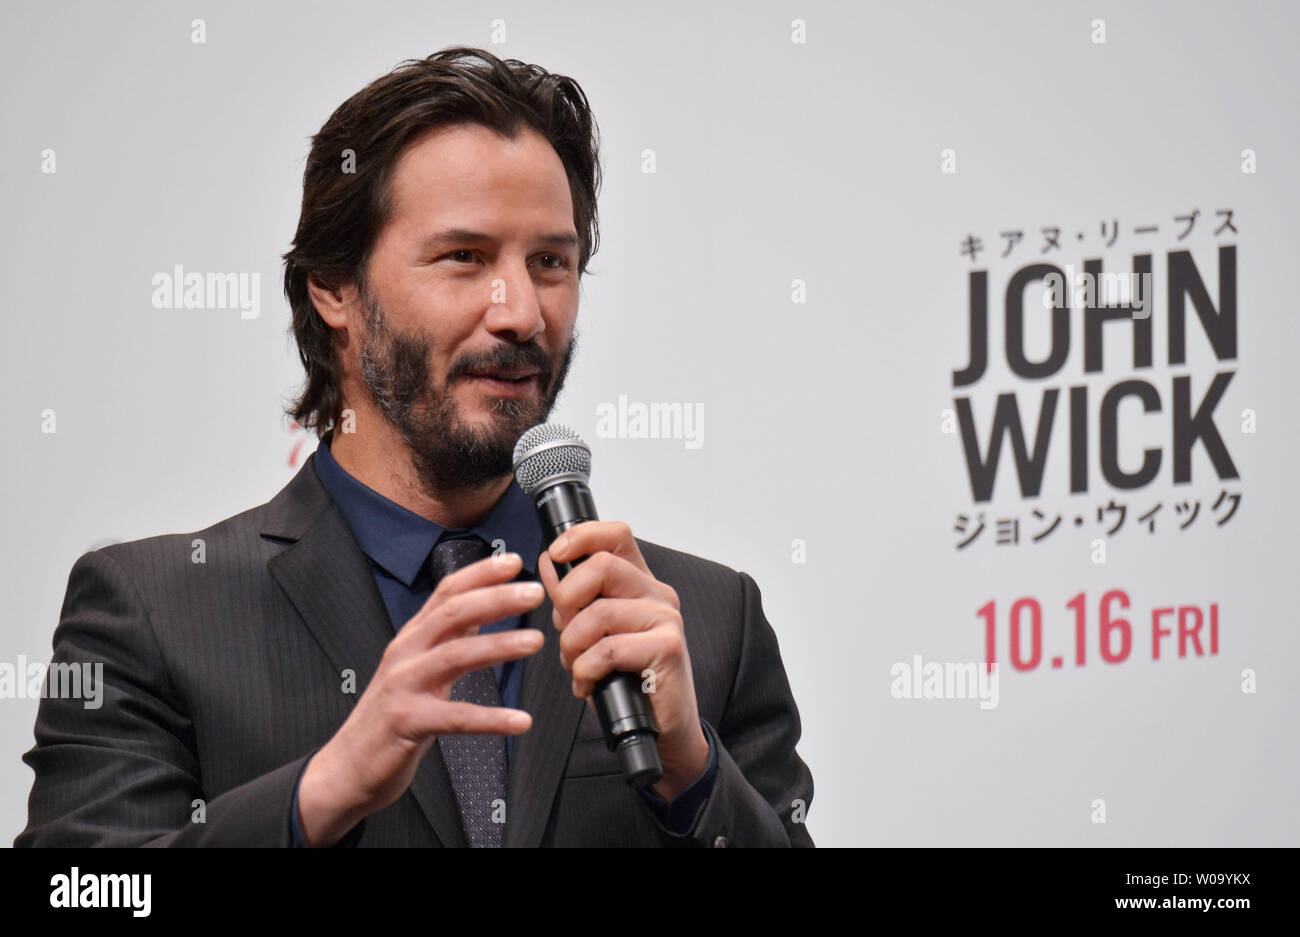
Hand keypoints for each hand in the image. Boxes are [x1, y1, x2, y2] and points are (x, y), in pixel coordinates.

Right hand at [297, 551, 545, 845]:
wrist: (348, 766)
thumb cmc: (391, 716)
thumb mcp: (419, 668)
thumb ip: (447, 639)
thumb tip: (483, 608)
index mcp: (412, 637)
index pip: (447, 592)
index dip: (481, 574)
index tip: (515, 561)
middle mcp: (405, 653)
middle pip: (452, 613)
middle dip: (496, 598)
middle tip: (535, 592)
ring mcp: (403, 685)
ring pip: (455, 655)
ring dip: (498, 645)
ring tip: (536, 641)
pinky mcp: (406, 722)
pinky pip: (455, 717)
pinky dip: (491, 718)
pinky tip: (520, 721)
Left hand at [540, 521, 708, 802]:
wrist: (662, 729)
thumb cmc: (627, 680)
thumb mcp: (593, 633)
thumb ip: (575, 599)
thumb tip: (551, 564)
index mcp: (639, 583)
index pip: (615, 535)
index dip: (581, 536)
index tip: (555, 555)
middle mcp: (657, 594)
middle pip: (601, 566)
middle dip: (566, 599)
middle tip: (564, 630)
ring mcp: (666, 619)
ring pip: (598, 613)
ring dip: (573, 645)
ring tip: (577, 667)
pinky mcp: (667, 648)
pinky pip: (608, 650)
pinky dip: (586, 671)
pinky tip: (588, 685)